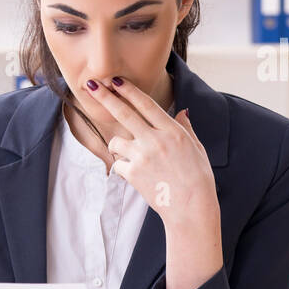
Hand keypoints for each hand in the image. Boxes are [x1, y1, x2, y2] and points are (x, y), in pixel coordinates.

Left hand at [86, 77, 217, 229]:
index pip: (146, 105)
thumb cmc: (197, 178)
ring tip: (131, 155)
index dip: (129, 91)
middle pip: (124, 114)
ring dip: (117, 145)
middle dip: (105, 97)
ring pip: (116, 141)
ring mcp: (142, 156)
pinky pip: (118, 164)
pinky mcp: (133, 173)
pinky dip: (123, 167)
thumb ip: (185, 128)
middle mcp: (155, 140)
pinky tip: (136, 175)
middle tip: (90, 84)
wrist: (191, 207)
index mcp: (172, 131)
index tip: (115, 80)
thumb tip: (181, 111)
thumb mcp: (197, 148)